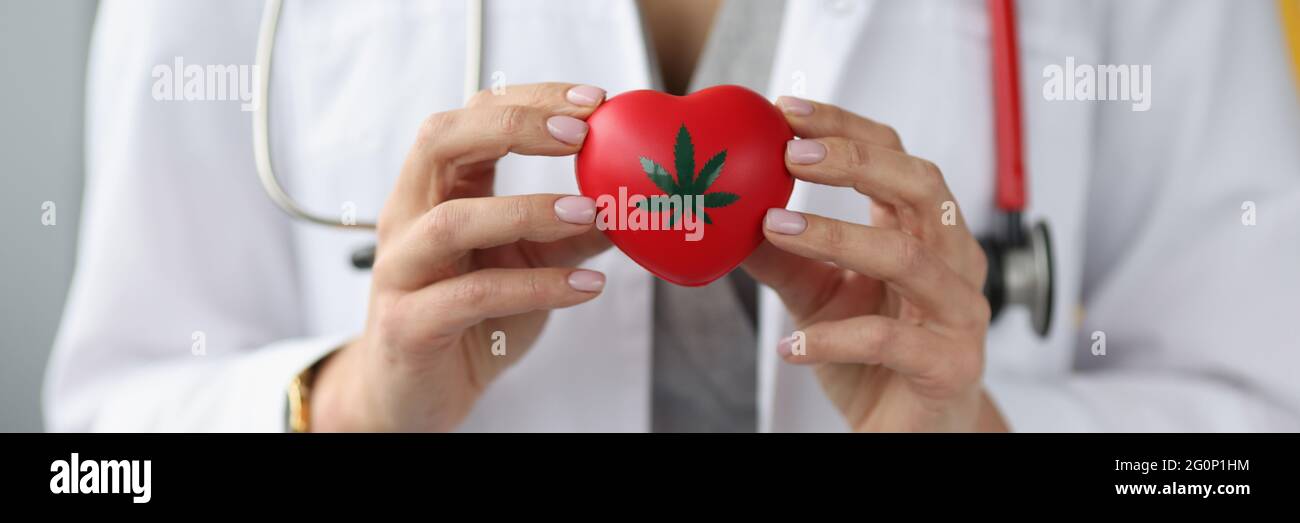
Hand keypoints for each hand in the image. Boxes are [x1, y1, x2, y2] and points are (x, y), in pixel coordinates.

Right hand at [311, 83, 612, 431]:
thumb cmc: (467, 320)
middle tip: (581, 135)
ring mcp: (401, 270)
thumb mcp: (529, 265)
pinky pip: (471, 297)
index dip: (530, 101)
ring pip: (451, 221)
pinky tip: (585, 286)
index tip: (594, 102)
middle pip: (439, 142)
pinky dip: (535, 287)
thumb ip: (571, 232)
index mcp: (434, 190)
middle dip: (513, 127)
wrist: (413, 397)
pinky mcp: (409, 325)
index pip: (471, 118)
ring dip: (528, 210)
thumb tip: (631, 203)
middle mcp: (408, 218)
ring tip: (592, 213)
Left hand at [743, 96, 1006, 431]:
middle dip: (856, 162)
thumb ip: (782, 255)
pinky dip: (833, 338)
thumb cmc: (873, 358)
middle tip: (792, 154)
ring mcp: (958, 313)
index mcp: (924, 232)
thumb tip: (726, 212)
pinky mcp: (950, 366)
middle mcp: (952, 262)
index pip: (895, 157)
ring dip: (837, 236)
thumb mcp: (817, 296)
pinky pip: (892, 342)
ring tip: (775, 229)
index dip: (846, 128)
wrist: (907, 434)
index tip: (788, 112)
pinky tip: (791, 343)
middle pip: (922, 187)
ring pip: (909, 256)